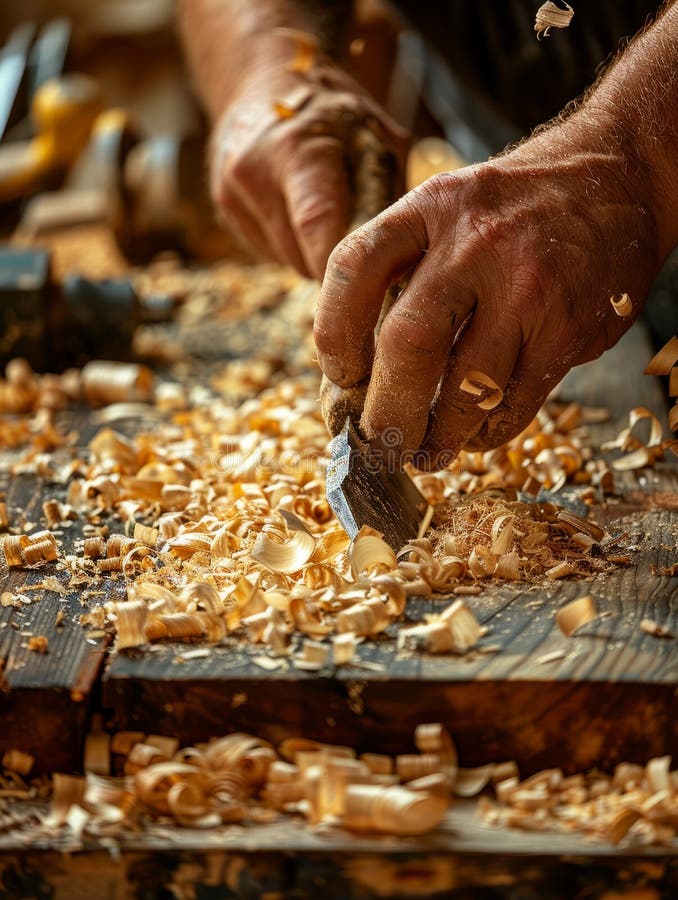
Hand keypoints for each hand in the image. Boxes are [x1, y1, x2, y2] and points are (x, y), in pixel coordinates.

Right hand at [210, 64, 407, 279]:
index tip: (369, 284)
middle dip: (335, 263)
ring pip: (287, 261)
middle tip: (360, 246)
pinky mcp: (225, 208)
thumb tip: (405, 258)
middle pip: (303, 255)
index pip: (317, 225)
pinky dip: (293, 244)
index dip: (342, 265)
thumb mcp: (377, 137)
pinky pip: (271, 251)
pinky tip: (300, 213)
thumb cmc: (335, 113)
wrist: (267, 82)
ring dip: (314, 254)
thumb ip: (389, 195)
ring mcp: (232, 193)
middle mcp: (254, 172)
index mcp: (297, 150)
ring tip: (329, 219)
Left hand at [314, 135, 659, 467]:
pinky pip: (514, 403)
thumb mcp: (451, 209)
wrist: (617, 179)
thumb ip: (406, 269)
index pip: (354, 268)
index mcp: (430, 208)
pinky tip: (474, 436)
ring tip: (426, 453)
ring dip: (438, 436)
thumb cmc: (517, 210)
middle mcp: (475, 244)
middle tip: (379, 440)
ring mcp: (526, 288)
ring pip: (464, 388)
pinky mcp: (566, 329)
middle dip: (387, 409)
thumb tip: (365, 371)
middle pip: (407, 343)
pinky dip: (487, 433)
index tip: (339, 375)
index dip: (333, 332)